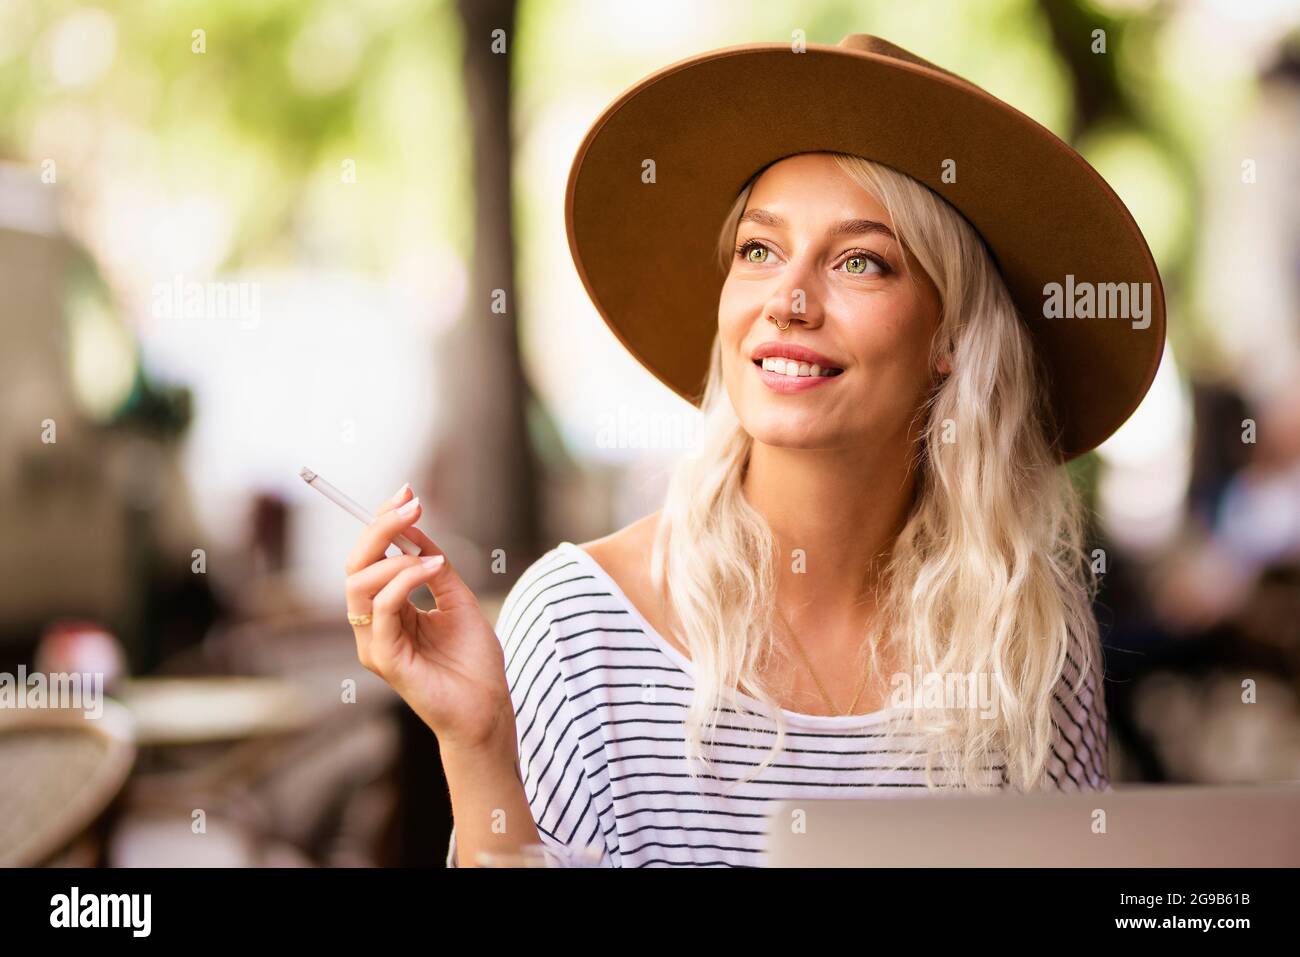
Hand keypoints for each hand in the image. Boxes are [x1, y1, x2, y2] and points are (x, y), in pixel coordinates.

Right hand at [344, 484, 512, 752]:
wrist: (488, 709)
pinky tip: (431, 570)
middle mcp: (374, 624)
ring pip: (360, 585)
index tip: (407, 492)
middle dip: (380, 528)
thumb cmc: (474, 662)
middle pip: (357, 565)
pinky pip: (381, 611)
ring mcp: (374, 643)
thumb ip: (435, 568)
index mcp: (389, 610)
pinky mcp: (384, 660)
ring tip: (430, 551)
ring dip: (392, 556)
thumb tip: (415, 528)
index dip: (384, 523)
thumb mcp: (459, 600)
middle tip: (411, 504)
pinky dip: (404, 582)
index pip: (372, 558)